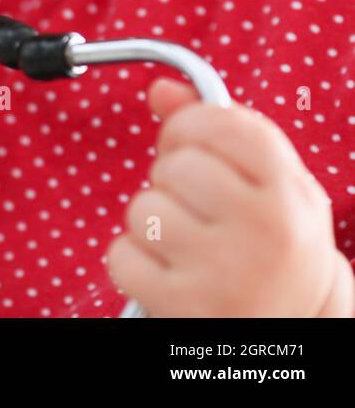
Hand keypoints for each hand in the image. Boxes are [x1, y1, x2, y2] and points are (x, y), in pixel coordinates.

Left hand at [107, 78, 353, 316]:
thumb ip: (221, 129)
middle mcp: (261, 230)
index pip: (221, 125)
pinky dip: (132, 259)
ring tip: (184, 241)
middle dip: (170, 178)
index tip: (187, 143)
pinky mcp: (182, 304)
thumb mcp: (271, 183)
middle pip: (175, 166)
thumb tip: (161, 90)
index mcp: (288, 193)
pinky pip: (121, 254)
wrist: (292, 322)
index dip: (189, 126)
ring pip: (142, 209)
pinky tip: (166, 269)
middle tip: (194, 204)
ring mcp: (222, 271)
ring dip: (149, 220)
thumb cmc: (273, 241)